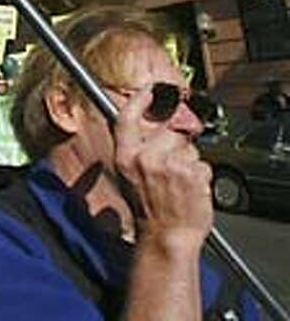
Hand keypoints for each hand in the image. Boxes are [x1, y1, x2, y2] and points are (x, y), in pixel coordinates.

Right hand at [114, 85, 212, 251]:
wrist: (166, 237)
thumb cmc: (149, 211)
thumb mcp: (129, 178)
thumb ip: (136, 152)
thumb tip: (147, 130)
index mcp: (125, 157)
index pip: (127, 118)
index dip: (139, 100)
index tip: (149, 91)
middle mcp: (145, 158)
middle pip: (168, 133)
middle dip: (175, 147)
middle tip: (171, 170)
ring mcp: (170, 165)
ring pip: (189, 149)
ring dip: (189, 164)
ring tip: (179, 184)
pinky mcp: (192, 173)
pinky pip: (203, 165)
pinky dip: (201, 177)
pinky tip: (191, 190)